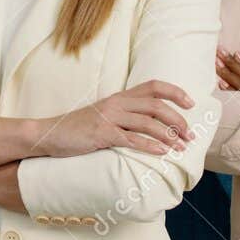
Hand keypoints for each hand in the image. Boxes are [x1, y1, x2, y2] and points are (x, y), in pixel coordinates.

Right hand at [33, 81, 195, 157]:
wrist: (49, 134)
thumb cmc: (79, 128)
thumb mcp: (104, 115)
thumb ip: (125, 115)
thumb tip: (151, 125)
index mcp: (120, 97)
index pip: (153, 86)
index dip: (175, 92)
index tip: (191, 104)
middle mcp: (117, 103)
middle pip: (157, 105)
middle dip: (178, 120)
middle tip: (190, 135)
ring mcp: (109, 118)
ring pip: (148, 122)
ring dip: (169, 135)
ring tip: (181, 147)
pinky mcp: (102, 134)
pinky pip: (131, 139)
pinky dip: (150, 145)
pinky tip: (162, 152)